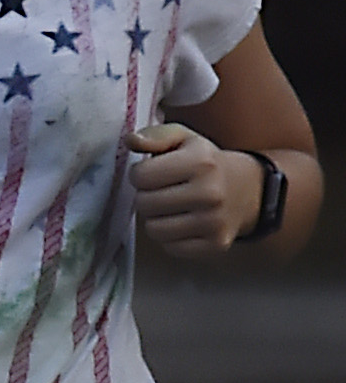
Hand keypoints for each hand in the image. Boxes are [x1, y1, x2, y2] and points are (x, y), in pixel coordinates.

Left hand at [129, 123, 255, 257]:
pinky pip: (170, 247)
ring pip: (154, 229)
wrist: (251, 190)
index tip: (155, 173)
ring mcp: (215, 221)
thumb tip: (131, 140)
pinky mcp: (216, 244)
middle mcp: (210, 192)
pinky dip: (171, 238)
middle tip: (165, 191)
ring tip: (173, 207)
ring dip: (157, 219)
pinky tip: (185, 223)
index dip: (141, 174)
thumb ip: (156, 135)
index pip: (140, 176)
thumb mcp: (185, 140)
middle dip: (147, 196)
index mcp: (201, 162)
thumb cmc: (207, 163)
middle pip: (144, 204)